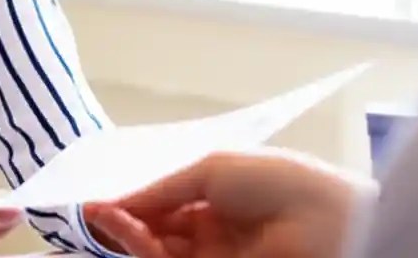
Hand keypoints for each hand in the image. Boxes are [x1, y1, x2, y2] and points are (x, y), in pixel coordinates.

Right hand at [85, 149, 371, 257]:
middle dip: (125, 216)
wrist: (324, 222)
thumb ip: (163, 188)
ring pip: (157, 249)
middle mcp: (215, 228)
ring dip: (127, 232)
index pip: (167, 202)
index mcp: (221, 196)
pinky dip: (142, 246)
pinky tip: (124, 225)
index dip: (135, 199)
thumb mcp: (212, 169)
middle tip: (93, 208)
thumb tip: (120, 200)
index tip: (101, 195)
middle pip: (157, 228)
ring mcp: (214, 256)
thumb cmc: (276, 182)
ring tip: (103, 213)